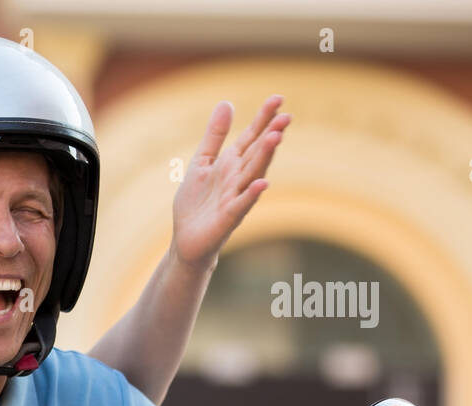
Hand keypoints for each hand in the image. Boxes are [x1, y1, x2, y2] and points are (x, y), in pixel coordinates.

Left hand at [170, 94, 290, 270]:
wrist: (186, 241)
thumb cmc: (196, 203)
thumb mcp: (201, 163)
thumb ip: (215, 136)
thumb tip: (227, 101)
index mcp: (231, 163)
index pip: (251, 137)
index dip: (263, 118)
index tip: (278, 98)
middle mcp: (238, 178)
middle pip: (257, 153)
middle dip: (270, 135)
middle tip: (286, 116)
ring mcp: (235, 197)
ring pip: (253, 174)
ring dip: (265, 157)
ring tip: (276, 137)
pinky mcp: (228, 218)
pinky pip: (242, 204)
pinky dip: (252, 194)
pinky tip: (263, 183)